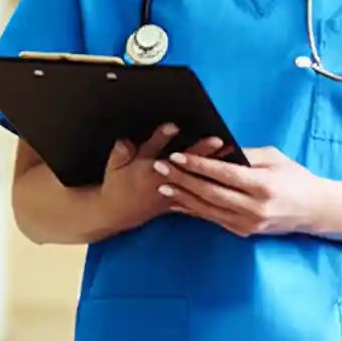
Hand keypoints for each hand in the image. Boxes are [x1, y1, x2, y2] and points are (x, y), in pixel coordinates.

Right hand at [98, 124, 224, 233]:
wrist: (118, 214)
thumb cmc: (117, 184)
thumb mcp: (112, 166)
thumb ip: (120, 153)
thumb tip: (124, 141)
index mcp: (142, 167)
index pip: (153, 148)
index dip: (162, 137)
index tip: (173, 126)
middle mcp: (160, 178)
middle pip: (181, 162)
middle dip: (200, 151)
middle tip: (217, 140)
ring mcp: (171, 191)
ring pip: (193, 176)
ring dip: (211, 165)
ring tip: (229, 153)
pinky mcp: (177, 200)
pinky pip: (197, 191)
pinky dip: (210, 181)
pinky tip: (226, 174)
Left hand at [154, 146, 326, 237]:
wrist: (314, 210)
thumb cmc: (295, 177)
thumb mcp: (274, 157)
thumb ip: (245, 154)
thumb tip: (217, 146)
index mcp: (264, 185)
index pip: (224, 174)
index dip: (198, 164)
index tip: (177, 156)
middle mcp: (255, 207)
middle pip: (210, 192)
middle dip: (183, 179)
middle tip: (160, 168)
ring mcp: (249, 223)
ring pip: (208, 209)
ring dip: (183, 196)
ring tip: (162, 185)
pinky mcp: (244, 231)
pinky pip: (214, 219)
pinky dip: (194, 210)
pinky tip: (178, 202)